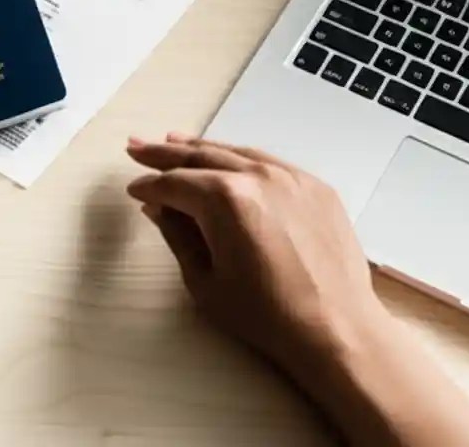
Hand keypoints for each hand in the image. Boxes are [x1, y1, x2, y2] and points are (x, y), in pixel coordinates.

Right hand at [126, 134, 387, 377]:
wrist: (335, 327)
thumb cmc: (267, 315)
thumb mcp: (206, 281)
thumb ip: (178, 236)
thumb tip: (159, 208)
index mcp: (225, 199)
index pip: (175, 184)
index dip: (149, 186)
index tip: (133, 189)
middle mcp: (258, 176)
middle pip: (201, 157)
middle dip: (164, 153)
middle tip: (137, 147)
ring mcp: (291, 176)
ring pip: (236, 152)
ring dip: (202, 148)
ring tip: (174, 141)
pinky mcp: (316, 186)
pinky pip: (269, 163)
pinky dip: (242, 159)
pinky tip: (228, 161)